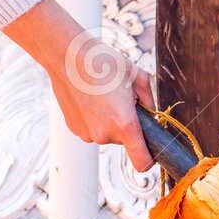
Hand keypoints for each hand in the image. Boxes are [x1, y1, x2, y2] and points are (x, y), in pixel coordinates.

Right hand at [5, 0, 155, 172]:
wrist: (67, 56)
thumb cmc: (103, 62)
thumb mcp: (138, 77)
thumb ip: (150, 100)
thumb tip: (152, 113)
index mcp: (124, 125)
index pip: (142, 162)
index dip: (150, 159)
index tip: (152, 151)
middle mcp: (104, 135)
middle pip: (126, 142)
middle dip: (128, 125)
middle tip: (121, 101)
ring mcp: (87, 134)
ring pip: (108, 134)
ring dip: (110, 121)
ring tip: (103, 97)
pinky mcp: (74, 129)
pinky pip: (93, 129)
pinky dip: (95, 119)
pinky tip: (90, 99)